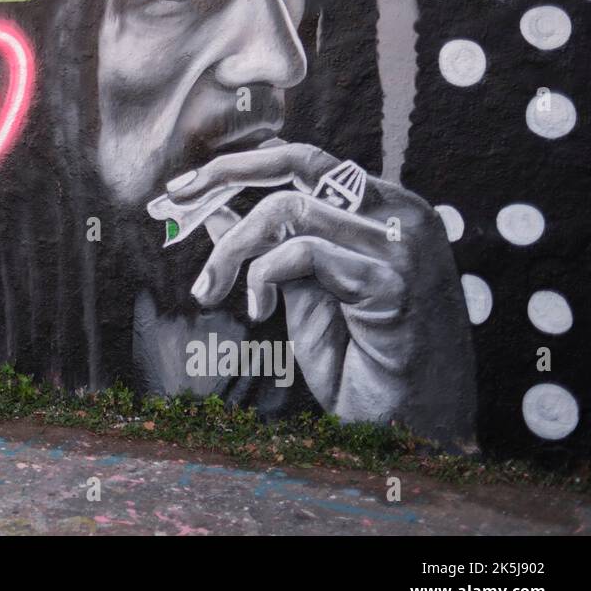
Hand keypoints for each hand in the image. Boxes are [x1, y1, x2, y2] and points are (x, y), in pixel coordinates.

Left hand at [168, 142, 476, 444]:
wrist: (414, 430)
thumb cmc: (364, 364)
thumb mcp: (303, 293)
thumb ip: (269, 245)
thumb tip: (215, 209)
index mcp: (385, 208)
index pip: (306, 160)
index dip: (241, 165)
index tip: (186, 187)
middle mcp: (399, 214)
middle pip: (299, 162)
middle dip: (226, 172)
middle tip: (177, 198)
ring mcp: (401, 244)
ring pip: (290, 208)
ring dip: (234, 247)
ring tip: (211, 287)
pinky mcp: (392, 281)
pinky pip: (304, 253)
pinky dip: (264, 277)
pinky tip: (258, 311)